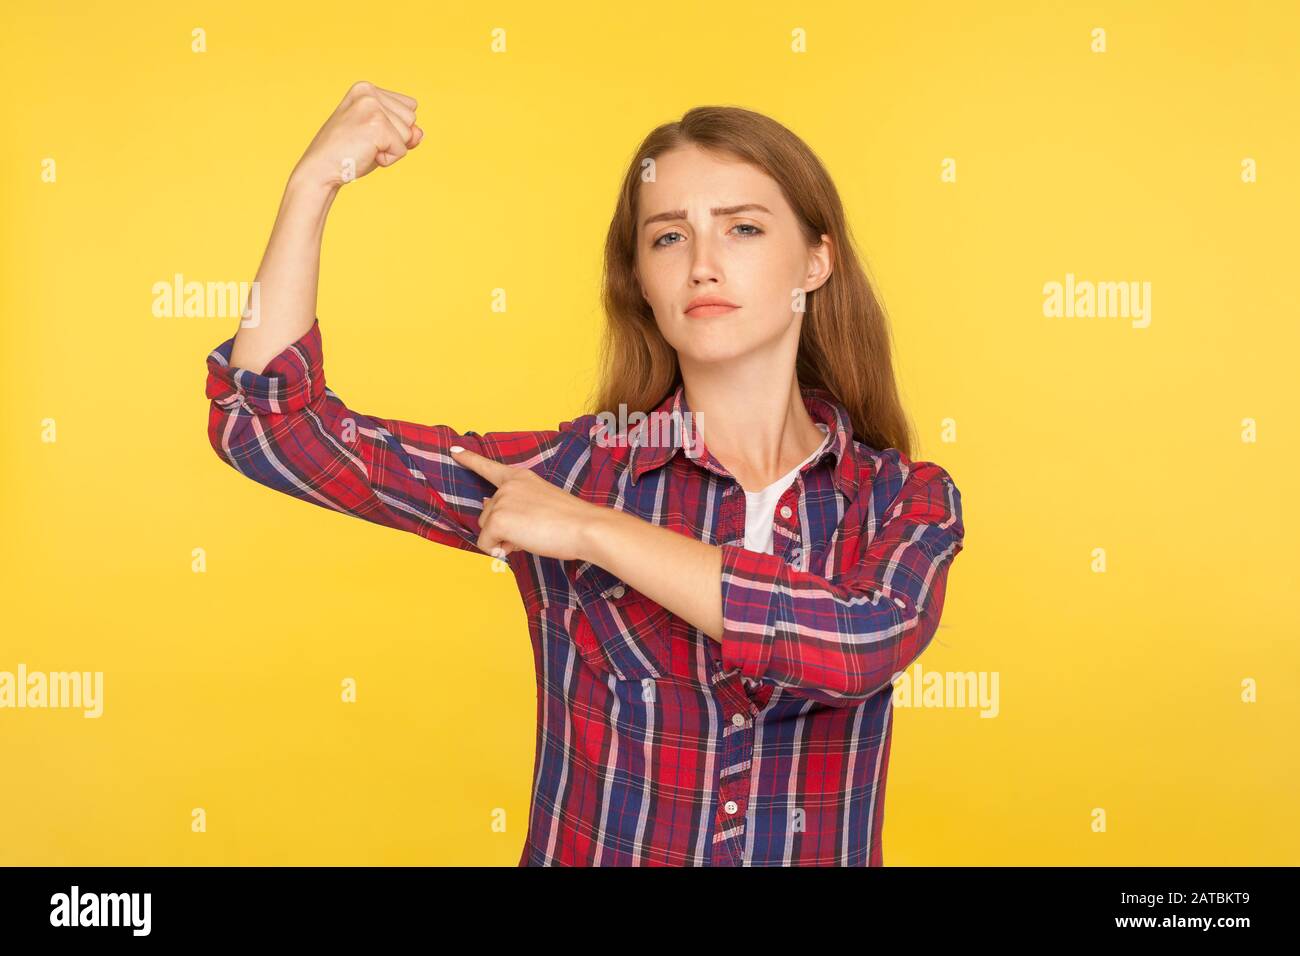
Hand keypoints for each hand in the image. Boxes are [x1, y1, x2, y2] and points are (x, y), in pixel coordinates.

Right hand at [290, 80, 423, 190]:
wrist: (321, 169)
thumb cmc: (348, 153)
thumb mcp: (378, 136)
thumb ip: (403, 130)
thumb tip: (419, 133)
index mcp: (366, 88)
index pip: (409, 107)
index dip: (395, 128)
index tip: (368, 133)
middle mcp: (368, 92)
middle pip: (411, 119)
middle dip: (394, 138)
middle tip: (364, 142)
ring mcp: (372, 107)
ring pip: (409, 134)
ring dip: (391, 149)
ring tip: (364, 148)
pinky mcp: (377, 126)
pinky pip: (402, 150)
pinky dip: (388, 160)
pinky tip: (366, 155)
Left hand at [449, 446, 604, 561]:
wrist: (585, 527)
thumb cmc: (570, 521)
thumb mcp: (539, 504)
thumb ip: (515, 505)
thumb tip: (488, 510)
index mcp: (520, 478)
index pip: (488, 467)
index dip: (469, 459)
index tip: (453, 450)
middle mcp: (507, 486)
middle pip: (486, 514)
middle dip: (502, 529)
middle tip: (531, 532)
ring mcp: (501, 501)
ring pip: (485, 530)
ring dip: (502, 540)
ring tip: (531, 537)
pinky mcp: (498, 519)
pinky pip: (486, 545)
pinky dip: (498, 552)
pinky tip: (521, 545)